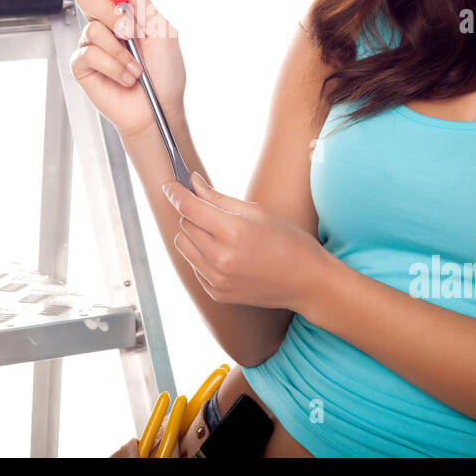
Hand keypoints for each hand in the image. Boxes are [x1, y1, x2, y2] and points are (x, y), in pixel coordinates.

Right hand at [71, 0, 186, 142]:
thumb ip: (142, 2)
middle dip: (111, 12)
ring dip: (121, 53)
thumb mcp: (162, 32)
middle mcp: (107, 26)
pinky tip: (124, 78)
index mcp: (126, 14)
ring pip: (93, 29)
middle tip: (129, 31)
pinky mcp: (83, 66)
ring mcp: (93, 46)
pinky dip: (112, 67)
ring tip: (135, 69)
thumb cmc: (166, 76)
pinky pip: (88, 53)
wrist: (159, 111)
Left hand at [163, 172, 328, 311]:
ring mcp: (217, 280)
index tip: (169, 185)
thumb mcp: (257, 212)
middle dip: (194, 213)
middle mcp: (221, 259)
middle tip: (215, 211)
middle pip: (185, 225)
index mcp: (233, 233)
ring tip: (221, 234)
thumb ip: (219, 198)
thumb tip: (193, 183)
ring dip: (194, 234)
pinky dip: (203, 255)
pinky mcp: (216, 293)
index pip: (189, 208)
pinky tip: (228, 254)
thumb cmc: (288, 241)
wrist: (306, 282)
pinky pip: (194, 265)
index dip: (175, 193)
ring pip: (184, 246)